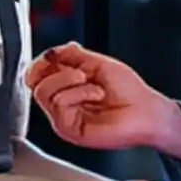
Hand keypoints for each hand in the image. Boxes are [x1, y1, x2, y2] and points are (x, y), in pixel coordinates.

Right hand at [24, 42, 179, 151]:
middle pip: (34, 83)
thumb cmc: (130, 92)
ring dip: (68, 80)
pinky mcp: (69, 129)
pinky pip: (58, 105)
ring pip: (43, 92)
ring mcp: (65, 116)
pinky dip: (77, 93)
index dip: (39, 63)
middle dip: (54, 69)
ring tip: (92, 83)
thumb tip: (53, 51)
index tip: (51, 56)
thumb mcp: (98, 63)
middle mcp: (64, 101)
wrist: (146, 111)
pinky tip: (95, 95)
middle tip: (78, 70)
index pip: (38, 74)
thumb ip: (73, 56)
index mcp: (69, 85)